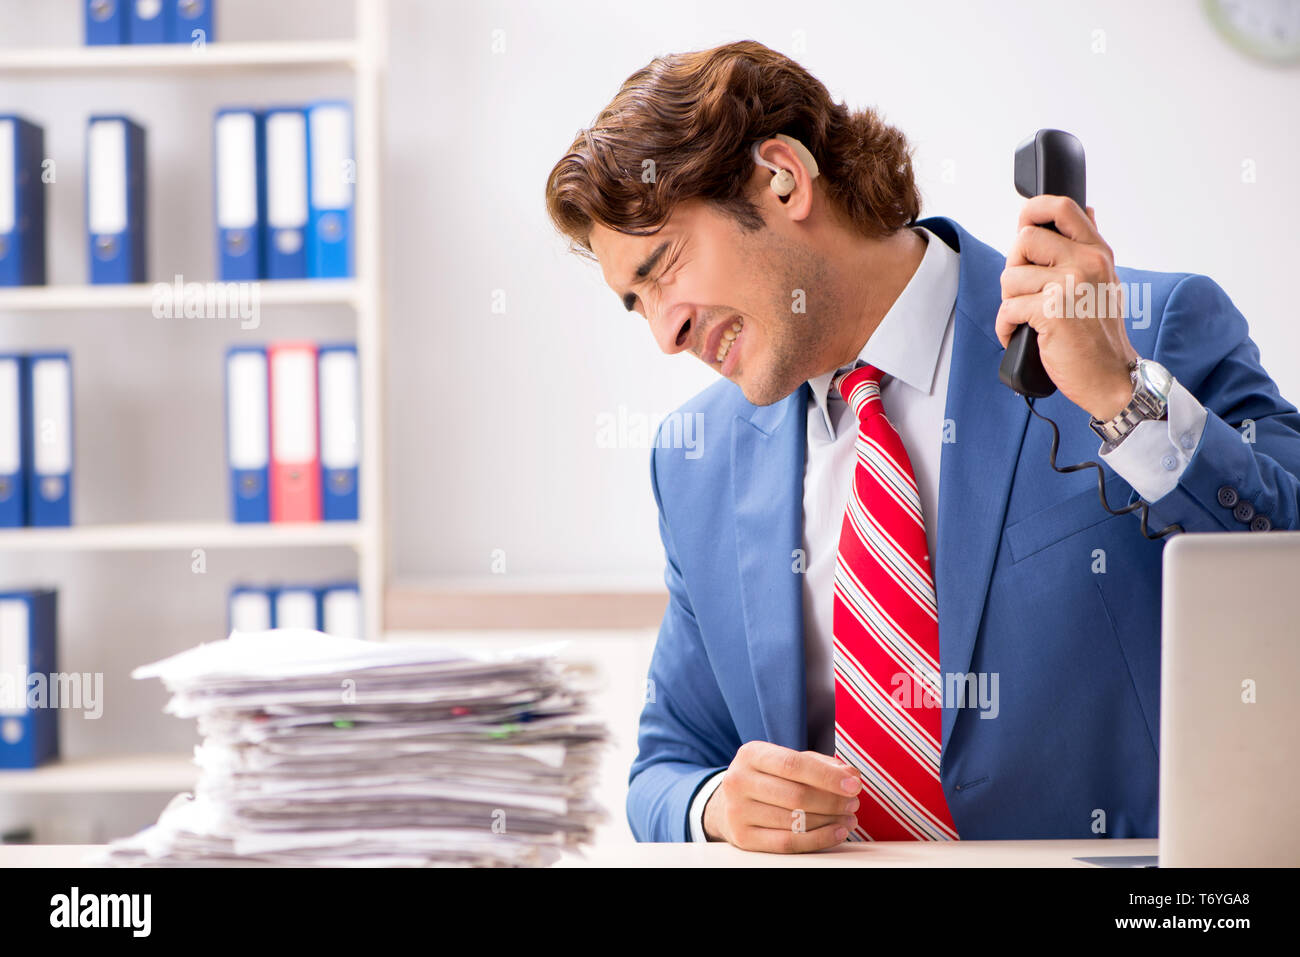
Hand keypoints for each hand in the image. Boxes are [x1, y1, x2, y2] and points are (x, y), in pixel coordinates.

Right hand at [702, 741, 861, 851]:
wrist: (728, 804)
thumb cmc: (768, 779)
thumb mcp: (786, 761)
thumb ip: (820, 765)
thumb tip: (851, 776)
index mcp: (751, 754)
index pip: (793, 764)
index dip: (827, 776)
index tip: (854, 785)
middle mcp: (739, 781)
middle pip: (796, 795)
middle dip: (832, 801)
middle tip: (854, 803)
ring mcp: (737, 811)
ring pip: (794, 822)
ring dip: (830, 821)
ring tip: (849, 818)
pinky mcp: (743, 838)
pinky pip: (787, 843)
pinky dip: (818, 839)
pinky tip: (837, 833)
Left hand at [996, 196, 1138, 420]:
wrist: (1110, 376)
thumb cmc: (1099, 332)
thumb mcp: (1104, 280)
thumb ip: (1087, 248)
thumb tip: (1086, 209)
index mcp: (1096, 252)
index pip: (1063, 208)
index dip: (1034, 209)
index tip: (1024, 222)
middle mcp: (1085, 263)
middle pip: (1024, 240)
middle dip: (1014, 267)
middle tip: (1024, 291)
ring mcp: (1069, 286)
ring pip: (1010, 277)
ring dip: (1010, 302)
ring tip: (1027, 317)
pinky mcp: (1052, 312)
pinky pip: (1007, 309)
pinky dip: (1006, 327)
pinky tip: (1020, 335)